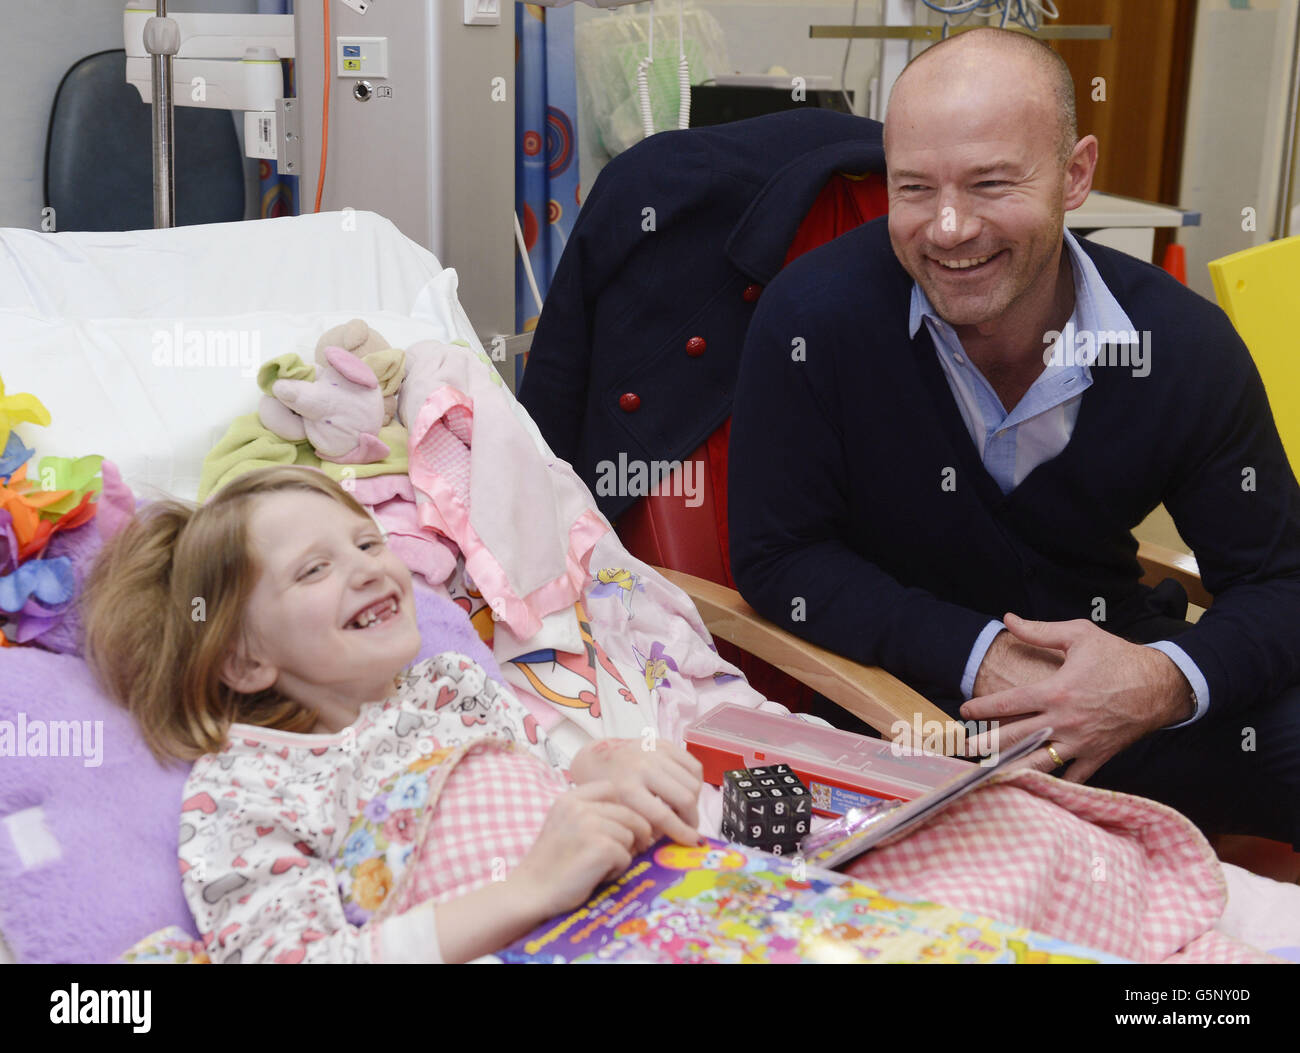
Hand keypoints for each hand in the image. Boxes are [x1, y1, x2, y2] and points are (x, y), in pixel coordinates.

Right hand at [508, 781, 652, 918]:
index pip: (611, 788)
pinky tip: (596, 877)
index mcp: (569, 799)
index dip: (622, 808)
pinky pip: (626, 857)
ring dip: (622, 855)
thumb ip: (590, 814)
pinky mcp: (601, 848)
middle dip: (634, 834)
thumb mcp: (563, 825)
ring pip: (630, 836)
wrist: (530, 892)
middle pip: (628, 814)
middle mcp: (580, 808)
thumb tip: (633, 818)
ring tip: (599, 867)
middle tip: (629, 852)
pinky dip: (617, 871)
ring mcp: (590, 826)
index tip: (620, 827)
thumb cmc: (549, 865)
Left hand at [569, 737, 703, 848]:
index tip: (693, 842)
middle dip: (693, 819)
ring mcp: (655, 753)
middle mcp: (643, 768)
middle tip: (690, 828)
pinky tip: (685, 792)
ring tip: (684, 811)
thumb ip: (642, 830)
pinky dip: (696, 783)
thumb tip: (671, 844)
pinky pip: (695, 766)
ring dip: (695, 802)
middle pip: (685, 798)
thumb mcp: (617, 814)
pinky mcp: (665, 744)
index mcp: (627, 789)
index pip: (664, 816)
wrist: (596, 758)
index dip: (682, 832)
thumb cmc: (607, 792)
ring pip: (694, 782)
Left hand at [961, 613, 1193, 783]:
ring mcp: (1081, 742)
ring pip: (1039, 761)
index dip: (982, 708)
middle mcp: (1065, 721)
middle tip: (964, 748)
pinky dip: (1054, 782)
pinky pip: (1072, 777)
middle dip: (987, 743)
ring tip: (989, 773)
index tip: (964, 710)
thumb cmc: (1119, 657)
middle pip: (1016, 736)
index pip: (1008, 703)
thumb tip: (1009, 619)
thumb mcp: (1079, 635)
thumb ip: (1040, 631)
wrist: (1161, 685)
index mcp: (1056, 691)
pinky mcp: (1098, 756)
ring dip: (1012, 767)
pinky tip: (1034, 787)